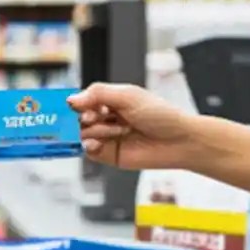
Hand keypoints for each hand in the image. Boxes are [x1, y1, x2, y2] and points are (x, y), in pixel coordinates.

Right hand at [67, 83, 197, 169]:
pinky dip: (90, 146)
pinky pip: (89, 151)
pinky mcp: (109, 155)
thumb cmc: (160, 115)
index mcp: (111, 101)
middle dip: (83, 118)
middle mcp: (107, 118)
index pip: (84, 100)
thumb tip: (71, 99)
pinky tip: (98, 143)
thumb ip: (98, 94)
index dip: (76, 103)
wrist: (178, 141)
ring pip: (83, 134)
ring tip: (114, 130)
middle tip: (92, 117)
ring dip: (94, 131)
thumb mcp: (128, 96)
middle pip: (79, 118)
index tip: (70, 106)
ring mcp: (107, 137)